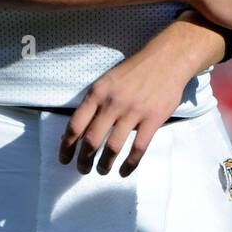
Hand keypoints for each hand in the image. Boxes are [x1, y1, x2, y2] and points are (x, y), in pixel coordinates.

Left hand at [59, 17, 218, 178]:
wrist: (167, 59)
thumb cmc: (134, 71)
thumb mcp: (107, 81)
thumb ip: (94, 102)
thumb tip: (79, 130)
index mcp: (97, 92)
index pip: (75, 124)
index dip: (67, 146)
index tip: (64, 159)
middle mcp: (112, 102)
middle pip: (91, 139)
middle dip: (84, 160)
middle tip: (82, 169)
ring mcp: (133, 111)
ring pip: (113, 147)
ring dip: (104, 164)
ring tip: (101, 171)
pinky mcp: (153, 119)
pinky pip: (138, 148)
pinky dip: (129, 164)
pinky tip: (123, 171)